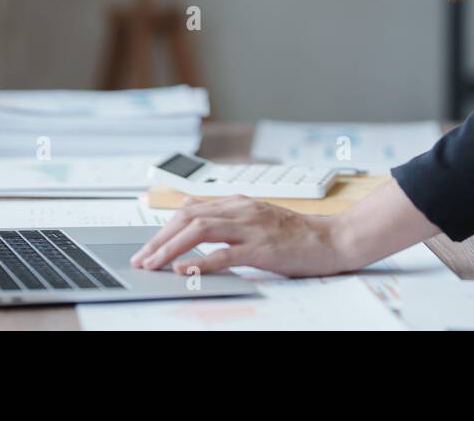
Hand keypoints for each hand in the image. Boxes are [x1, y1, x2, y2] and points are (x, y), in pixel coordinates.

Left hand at [129, 195, 352, 276]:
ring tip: (153, 265)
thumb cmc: (296, 234)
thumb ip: (224, 214)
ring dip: (171, 249)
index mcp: (239, 203)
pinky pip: (225, 254)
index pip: (190, 211)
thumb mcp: (256, 216)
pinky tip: (184, 270)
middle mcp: (242, 210)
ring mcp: (252, 228)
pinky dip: (200, 261)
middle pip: (189, 218)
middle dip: (159, 239)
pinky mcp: (263, 248)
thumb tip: (190, 208)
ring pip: (201, 231)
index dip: (164, 229)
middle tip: (141, 259)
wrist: (332, 239)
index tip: (147, 248)